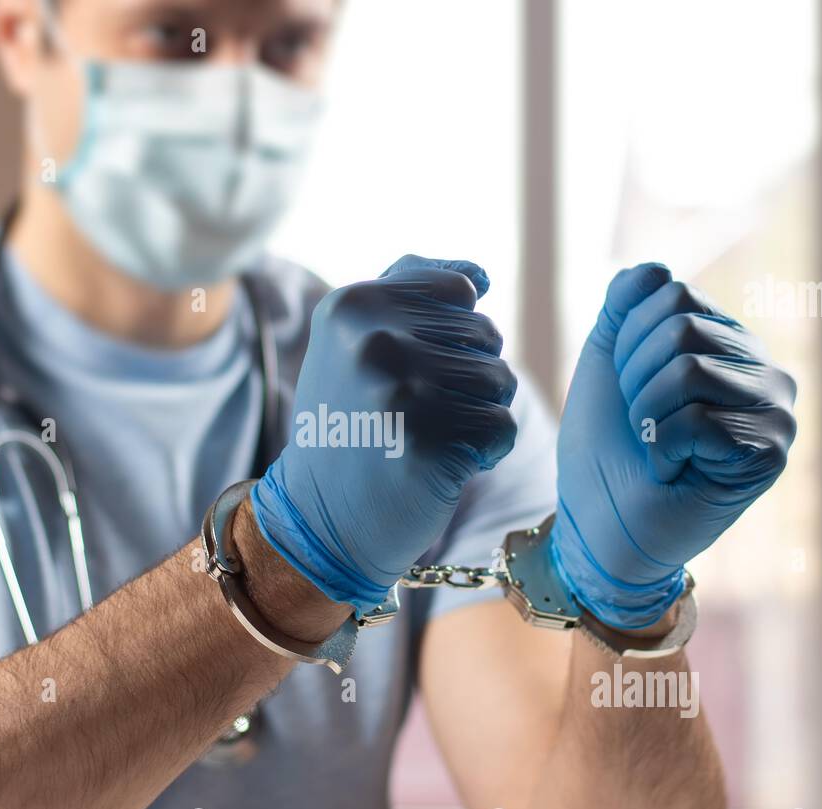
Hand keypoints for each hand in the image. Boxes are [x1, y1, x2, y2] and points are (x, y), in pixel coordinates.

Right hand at [252, 255, 517, 614]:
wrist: (319, 519)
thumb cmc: (349, 424)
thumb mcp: (353, 342)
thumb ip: (409, 291)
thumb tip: (481, 275)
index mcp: (353, 303)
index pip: (460, 290)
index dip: (452, 336)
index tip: (408, 371)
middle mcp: (374, 340)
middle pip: (486, 335)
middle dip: (469, 376)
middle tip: (416, 414)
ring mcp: (400, 392)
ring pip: (501, 380)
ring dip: (479, 414)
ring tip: (427, 437)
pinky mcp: (429, 443)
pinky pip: (502, 428)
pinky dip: (485, 453)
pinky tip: (440, 467)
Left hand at [552, 263, 796, 628]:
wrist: (598, 523)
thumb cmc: (604, 448)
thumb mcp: (608, 361)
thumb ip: (628, 306)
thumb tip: (654, 269)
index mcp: (727, 340)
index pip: (671, 291)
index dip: (626, 342)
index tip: (630, 390)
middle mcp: (763, 369)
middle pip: (680, 326)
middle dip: (635, 380)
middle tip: (643, 426)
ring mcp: (775, 411)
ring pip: (688, 368)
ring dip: (647, 415)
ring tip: (657, 447)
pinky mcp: (769, 453)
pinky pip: (697, 418)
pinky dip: (663, 447)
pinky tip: (674, 470)